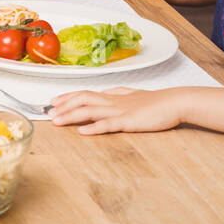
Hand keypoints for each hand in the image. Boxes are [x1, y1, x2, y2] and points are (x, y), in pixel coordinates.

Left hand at [49, 87, 182, 134]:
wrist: (175, 103)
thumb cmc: (157, 102)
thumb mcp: (133, 95)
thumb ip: (119, 94)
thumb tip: (106, 92)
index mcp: (113, 96)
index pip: (85, 93)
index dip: (68, 97)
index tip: (54, 101)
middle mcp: (112, 101)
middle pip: (82, 99)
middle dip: (63, 106)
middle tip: (48, 112)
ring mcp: (120, 110)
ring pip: (90, 110)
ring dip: (71, 115)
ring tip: (57, 120)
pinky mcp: (129, 121)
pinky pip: (108, 124)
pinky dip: (94, 127)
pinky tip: (82, 131)